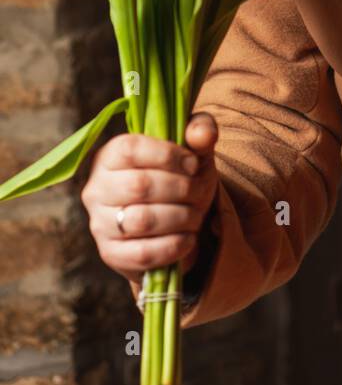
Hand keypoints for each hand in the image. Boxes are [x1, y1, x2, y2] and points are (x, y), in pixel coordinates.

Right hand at [81, 113, 218, 282]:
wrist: (172, 222)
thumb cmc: (179, 176)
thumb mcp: (193, 148)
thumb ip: (201, 130)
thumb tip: (202, 135)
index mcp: (109, 155)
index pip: (130, 149)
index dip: (167, 155)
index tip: (192, 164)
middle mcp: (96, 188)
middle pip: (139, 185)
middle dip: (181, 189)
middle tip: (199, 192)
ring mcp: (99, 223)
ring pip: (142, 220)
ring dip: (181, 217)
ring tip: (195, 214)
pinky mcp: (110, 254)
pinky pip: (144, 253)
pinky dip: (174, 245)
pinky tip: (188, 237)